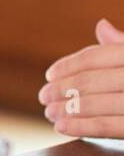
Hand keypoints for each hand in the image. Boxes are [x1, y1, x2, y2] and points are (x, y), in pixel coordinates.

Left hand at [39, 18, 123, 138]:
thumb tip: (101, 27)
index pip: (100, 56)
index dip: (70, 65)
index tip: (49, 75)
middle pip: (94, 80)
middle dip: (63, 89)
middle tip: (43, 97)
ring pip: (100, 103)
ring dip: (69, 109)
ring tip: (50, 113)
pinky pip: (112, 126)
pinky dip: (84, 127)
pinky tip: (64, 128)